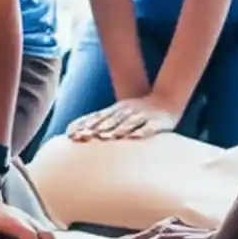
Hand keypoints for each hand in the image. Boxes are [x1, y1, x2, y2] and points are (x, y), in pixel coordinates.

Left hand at [67, 93, 183, 140]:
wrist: (166, 100)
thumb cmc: (137, 113)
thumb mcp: (118, 114)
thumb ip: (102, 122)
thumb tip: (80, 134)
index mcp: (115, 110)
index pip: (96, 117)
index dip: (83, 125)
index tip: (71, 135)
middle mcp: (126, 111)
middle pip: (109, 120)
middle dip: (95, 128)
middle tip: (84, 137)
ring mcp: (141, 115)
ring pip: (127, 122)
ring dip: (116, 129)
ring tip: (106, 137)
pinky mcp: (156, 122)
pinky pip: (148, 127)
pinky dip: (141, 131)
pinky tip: (134, 137)